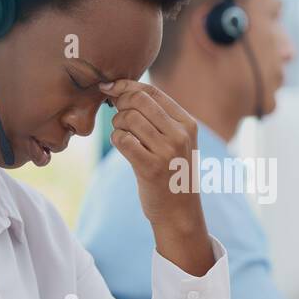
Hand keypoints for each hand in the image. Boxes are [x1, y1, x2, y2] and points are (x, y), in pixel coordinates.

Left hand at [101, 79, 212, 275]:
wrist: (180, 213)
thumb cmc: (172, 173)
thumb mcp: (177, 141)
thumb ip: (158, 117)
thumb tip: (123, 90)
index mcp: (187, 124)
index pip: (152, 91)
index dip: (126, 85)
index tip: (111, 88)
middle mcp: (180, 135)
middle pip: (138, 100)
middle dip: (119, 103)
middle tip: (114, 113)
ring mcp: (166, 152)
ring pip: (128, 119)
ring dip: (117, 124)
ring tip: (122, 134)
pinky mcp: (150, 168)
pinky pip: (122, 140)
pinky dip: (117, 139)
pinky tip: (123, 147)